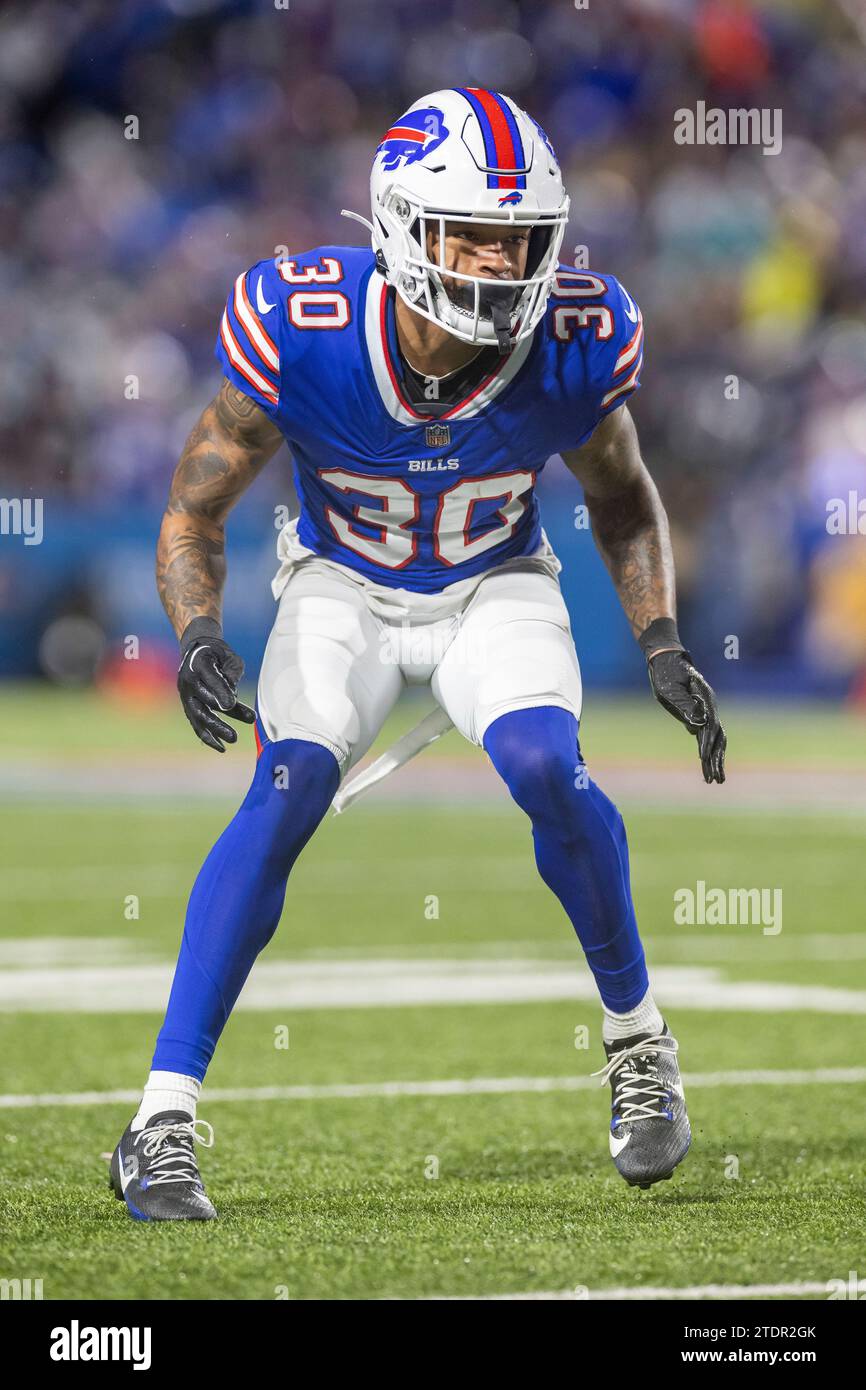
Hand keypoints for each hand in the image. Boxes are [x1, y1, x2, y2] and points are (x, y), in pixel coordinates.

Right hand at [177, 619, 254, 751]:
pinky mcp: (188, 705)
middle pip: (202, 703)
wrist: (196, 651)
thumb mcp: (230, 657)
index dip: (220, 691)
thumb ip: (232, 674)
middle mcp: (188, 680)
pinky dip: (207, 736)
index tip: (232, 703)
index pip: (210, 678)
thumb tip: (231, 701)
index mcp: (198, 662)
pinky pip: (196, 723)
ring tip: (233, 739)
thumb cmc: (218, 654)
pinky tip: (222, 747)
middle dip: (218, 719)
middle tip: (235, 732)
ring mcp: (185, 694)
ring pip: (198, 716)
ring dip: (215, 730)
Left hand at [647, 648, 726, 784]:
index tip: (702, 760)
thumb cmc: (666, 673)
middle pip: (718, 738)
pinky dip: (708, 752)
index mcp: (706, 699)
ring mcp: (707, 712)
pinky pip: (707, 737)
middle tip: (715, 781)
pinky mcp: (699, 715)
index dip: (706, 744)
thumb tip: (697, 727)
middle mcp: (710, 707)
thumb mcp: (670, 689)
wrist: (667, 659)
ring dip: (715, 760)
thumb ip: (684, 706)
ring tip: (715, 780)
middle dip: (716, 760)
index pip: (710, 726)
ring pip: (716, 740)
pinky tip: (708, 765)